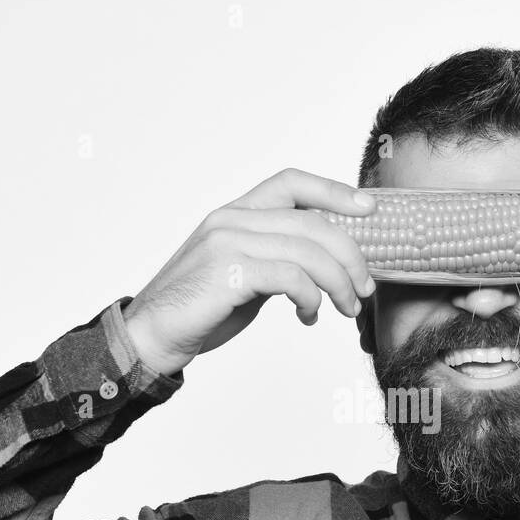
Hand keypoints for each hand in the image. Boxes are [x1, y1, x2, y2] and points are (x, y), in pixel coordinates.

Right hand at [123, 167, 375, 376]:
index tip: (370, 208)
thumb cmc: (198, 310)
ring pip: (308, 251)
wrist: (150, 337)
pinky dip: (311, 298)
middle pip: (312, 222)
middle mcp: (231, 220)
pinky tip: (307, 316)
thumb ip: (276, 259)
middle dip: (350, 256)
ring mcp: (227, 243)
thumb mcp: (245, 274)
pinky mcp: (228, 271)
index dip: (334, 191)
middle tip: (365, 289)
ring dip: (338, 284)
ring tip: (345, 309)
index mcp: (235, 213)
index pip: (291, 182)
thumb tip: (322, 266)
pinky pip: (291, 277)